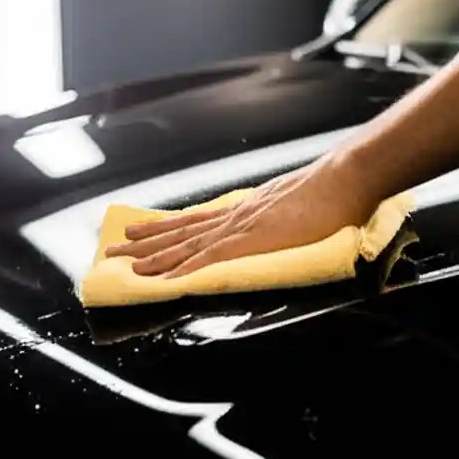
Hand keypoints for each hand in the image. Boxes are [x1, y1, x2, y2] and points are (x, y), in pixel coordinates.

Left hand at [104, 156, 379, 277]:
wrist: (345, 180)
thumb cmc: (331, 193)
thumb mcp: (294, 205)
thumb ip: (276, 218)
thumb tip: (271, 228)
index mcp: (245, 209)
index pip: (195, 221)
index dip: (165, 230)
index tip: (139, 235)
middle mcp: (235, 216)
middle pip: (180, 231)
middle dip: (145, 243)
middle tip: (113, 251)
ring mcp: (240, 227)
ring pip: (185, 244)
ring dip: (153, 256)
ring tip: (124, 263)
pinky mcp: (251, 239)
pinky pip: (209, 258)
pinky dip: (183, 268)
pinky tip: (164, 278)